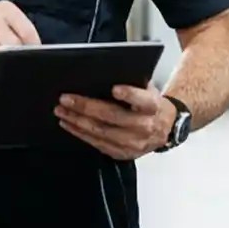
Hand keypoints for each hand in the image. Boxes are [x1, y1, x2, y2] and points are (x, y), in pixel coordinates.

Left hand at [54, 85, 176, 160]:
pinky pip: (99, 144)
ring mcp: (134, 143)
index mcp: (152, 106)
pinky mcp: (124, 153)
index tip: (115, 88)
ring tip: (62, 111)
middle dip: (86, 107)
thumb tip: (101, 74)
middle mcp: (145, 126)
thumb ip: (131, 83)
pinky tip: (70, 124)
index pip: (143, 99)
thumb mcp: (147, 88)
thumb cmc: (151, 104)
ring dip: (78, 122)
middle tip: (66, 99)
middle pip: (113, 116)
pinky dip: (81, 134)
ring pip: (102, 132)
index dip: (129, 94)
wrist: (166, 127)